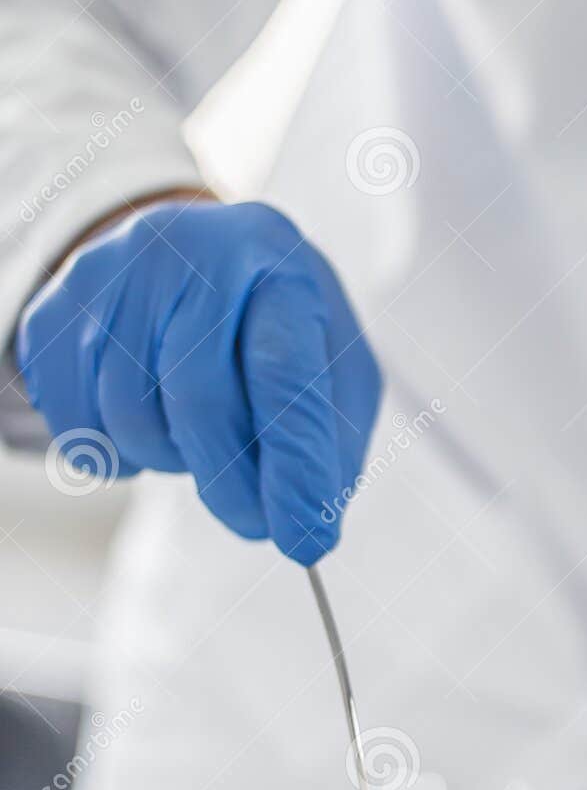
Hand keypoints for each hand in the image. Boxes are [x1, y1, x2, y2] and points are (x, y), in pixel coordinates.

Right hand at [17, 198, 379, 563]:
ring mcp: (109, 274)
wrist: (187, 261)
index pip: (283, 374)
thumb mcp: (329, 365)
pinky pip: (78, 426)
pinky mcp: (55, 311)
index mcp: (272, 259)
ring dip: (173, 460)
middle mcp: (186, 249)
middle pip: (199, 401)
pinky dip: (118, 453)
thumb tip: (312, 525)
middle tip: (255, 524)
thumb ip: (329, 442)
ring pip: (132, 419)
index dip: (296, 465)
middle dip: (232, 485)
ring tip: (198, 434)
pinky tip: (148, 419)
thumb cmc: (271, 327)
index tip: (305, 540)